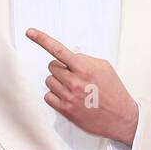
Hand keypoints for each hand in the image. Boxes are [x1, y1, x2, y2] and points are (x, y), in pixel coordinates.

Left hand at [26, 29, 137, 143]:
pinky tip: (69, 98)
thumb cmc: (113, 90)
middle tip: (74, 76)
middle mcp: (74, 82)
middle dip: (61, 69)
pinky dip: (55, 96)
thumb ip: (84, 60)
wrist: (121, 117)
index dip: (42, 39)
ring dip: (58, 82)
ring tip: (74, 89)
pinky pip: (48, 96)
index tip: (29, 32)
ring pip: (49, 81)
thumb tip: (69, 57)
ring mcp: (69, 97)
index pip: (59, 50)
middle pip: (52, 66)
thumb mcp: (104, 68)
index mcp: (84, 68)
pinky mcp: (65, 110)